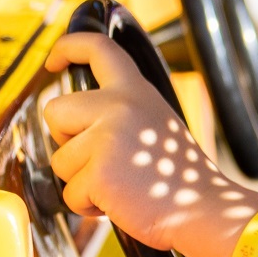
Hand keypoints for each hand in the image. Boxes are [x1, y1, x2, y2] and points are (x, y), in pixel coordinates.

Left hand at [42, 34, 247, 245]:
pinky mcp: (99, 172)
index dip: (68, 47)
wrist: (203, 209)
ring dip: (80, 180)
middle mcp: (119, 106)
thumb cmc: (178, 177)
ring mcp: (107, 137)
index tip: (53, 59)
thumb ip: (119, 112)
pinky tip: (118, 202)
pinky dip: (88, 206)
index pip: (98, 48)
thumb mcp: (156, 123)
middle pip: (55, 111)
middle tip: (99, 159)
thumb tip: (76, 121)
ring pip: (60, 160)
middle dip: (66, 141)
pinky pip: (69, 193)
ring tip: (118, 185)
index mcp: (135, 91)